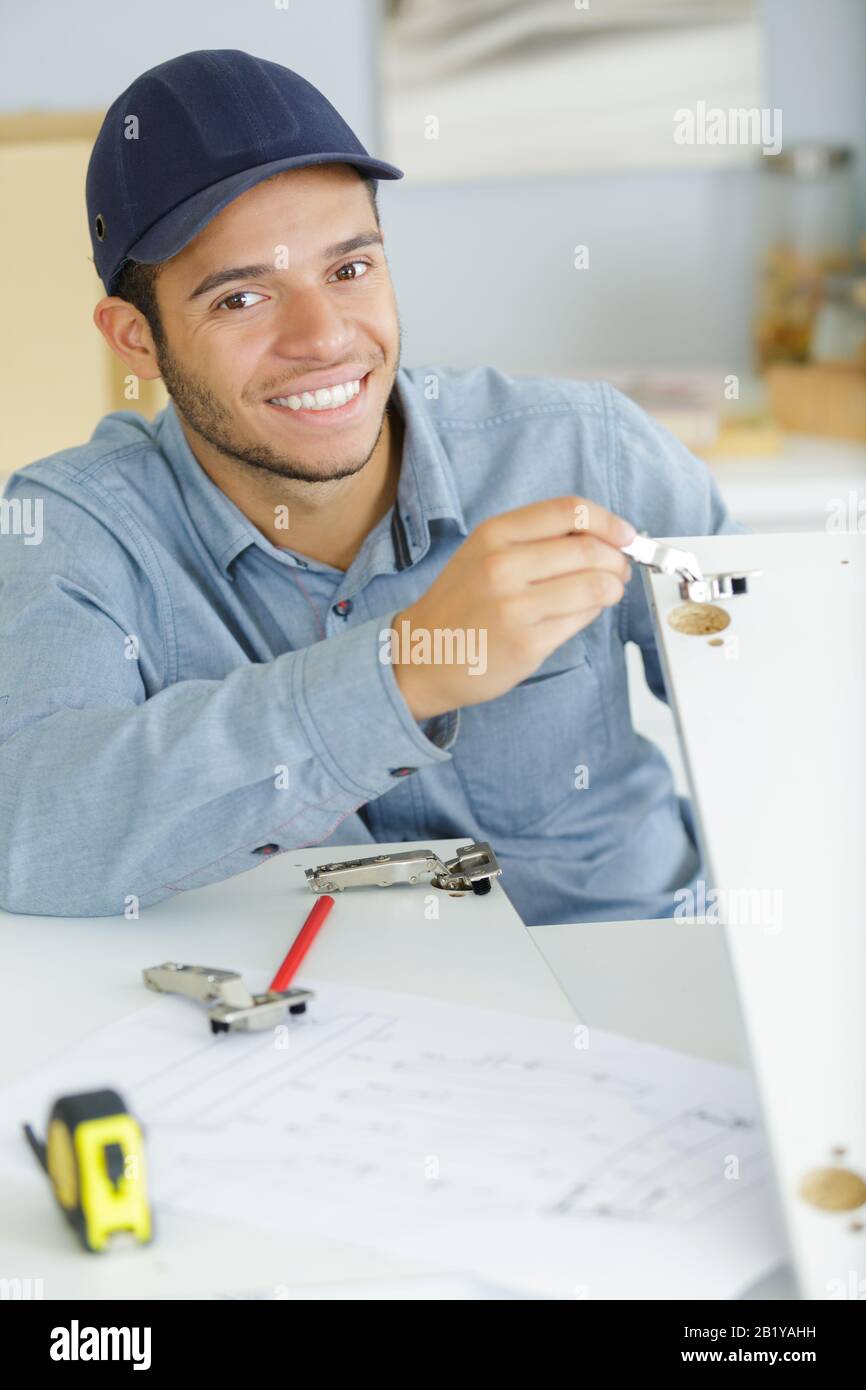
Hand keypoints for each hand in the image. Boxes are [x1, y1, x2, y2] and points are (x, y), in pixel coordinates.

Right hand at [390, 495, 634, 719]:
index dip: (609, 521)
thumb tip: (603, 536)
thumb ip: (535, 540)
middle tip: (619, 569)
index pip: (570, 511)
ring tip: (607, 592)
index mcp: (494, 534)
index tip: (625, 535)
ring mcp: (514, 606)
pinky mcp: (526, 643)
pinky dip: (592, 613)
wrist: (421, 655)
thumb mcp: (484, 553)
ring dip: (613, 588)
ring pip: (595, 585)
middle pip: (590, 549)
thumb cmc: (461, 605)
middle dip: (617, 560)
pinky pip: (581, 619)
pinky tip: (580, 613)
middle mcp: (502, 565)